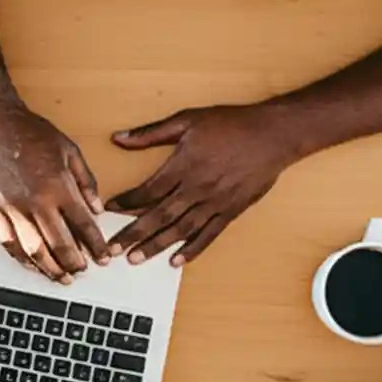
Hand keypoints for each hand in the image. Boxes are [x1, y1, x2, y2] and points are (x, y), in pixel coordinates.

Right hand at [0, 100, 111, 282]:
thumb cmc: (32, 133)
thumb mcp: (71, 151)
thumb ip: (87, 182)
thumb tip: (98, 210)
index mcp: (58, 186)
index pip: (83, 225)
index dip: (96, 245)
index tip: (103, 257)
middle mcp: (36, 201)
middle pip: (59, 244)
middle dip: (75, 262)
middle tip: (84, 270)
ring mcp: (13, 207)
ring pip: (33, 249)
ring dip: (49, 268)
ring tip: (61, 277)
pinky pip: (8, 242)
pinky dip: (21, 258)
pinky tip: (32, 265)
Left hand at [106, 105, 301, 266]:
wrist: (274, 135)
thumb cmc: (231, 124)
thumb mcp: (187, 120)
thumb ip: (150, 133)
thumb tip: (118, 138)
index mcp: (183, 166)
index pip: (148, 191)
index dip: (126, 202)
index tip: (107, 210)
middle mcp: (197, 188)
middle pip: (160, 216)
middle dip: (134, 234)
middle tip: (112, 249)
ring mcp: (215, 202)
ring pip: (181, 229)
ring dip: (157, 246)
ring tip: (136, 259)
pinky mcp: (231, 211)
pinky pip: (208, 234)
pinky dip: (192, 249)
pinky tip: (176, 261)